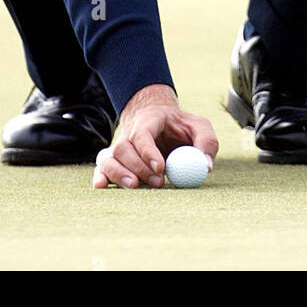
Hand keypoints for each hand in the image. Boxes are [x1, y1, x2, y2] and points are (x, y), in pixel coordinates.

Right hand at [92, 84, 218, 189]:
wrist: (160, 120)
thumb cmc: (180, 126)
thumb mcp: (199, 127)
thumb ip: (206, 142)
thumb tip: (205, 166)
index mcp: (150, 121)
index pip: (143, 134)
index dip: (148, 152)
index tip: (161, 169)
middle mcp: (130, 133)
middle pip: (124, 148)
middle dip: (139, 167)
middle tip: (158, 182)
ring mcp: (120, 147)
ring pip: (109, 157)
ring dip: (119, 173)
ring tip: (135, 186)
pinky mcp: (115, 160)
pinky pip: (101, 166)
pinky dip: (100, 176)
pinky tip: (102, 186)